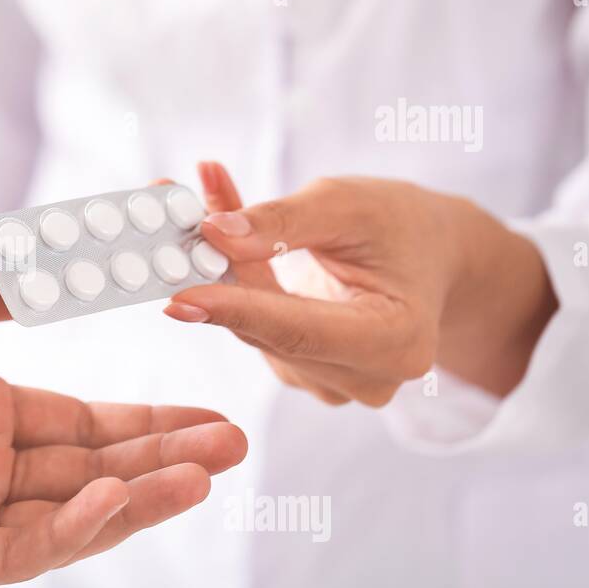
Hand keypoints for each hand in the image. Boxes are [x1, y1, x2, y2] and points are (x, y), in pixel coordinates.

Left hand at [0, 251, 245, 586]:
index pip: (78, 423)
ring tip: (205, 473)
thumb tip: (45, 266)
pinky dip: (72, 530)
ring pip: (65, 517)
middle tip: (236, 445)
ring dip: (137, 497)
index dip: (144, 420)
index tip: (210, 409)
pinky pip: (13, 551)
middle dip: (163, 459)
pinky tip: (118, 495)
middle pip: (88, 470)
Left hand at [162, 163, 556, 404]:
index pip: (299, 331)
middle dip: (210, 275)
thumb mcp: (350, 204)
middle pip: (268, 328)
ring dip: (216, 268)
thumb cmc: (403, 224)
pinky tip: (211, 233)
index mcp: (397, 342)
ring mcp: (332, 383)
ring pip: (254, 325)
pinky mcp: (304, 373)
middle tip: (156, 221)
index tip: (176, 296)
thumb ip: (283, 222)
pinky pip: (254, 323)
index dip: (235, 311)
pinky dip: (232, 280)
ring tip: (184, 204)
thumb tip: (212, 234)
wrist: (432, 253)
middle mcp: (365, 378)